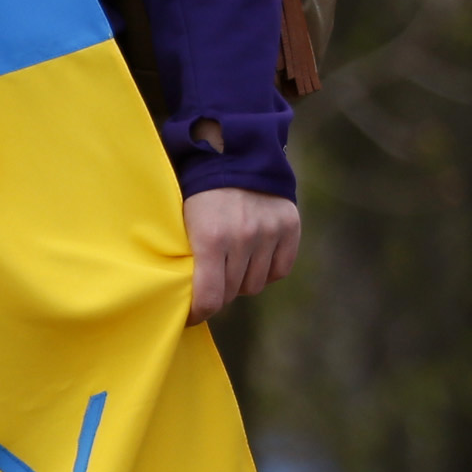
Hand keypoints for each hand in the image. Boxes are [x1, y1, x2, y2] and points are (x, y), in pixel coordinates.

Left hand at [184, 186, 298, 323]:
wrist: (234, 155)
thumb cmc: (198, 193)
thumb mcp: (182, 221)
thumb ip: (189, 256)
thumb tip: (186, 295)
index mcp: (211, 238)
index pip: (209, 297)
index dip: (199, 313)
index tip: (192, 316)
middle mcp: (244, 238)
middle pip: (232, 292)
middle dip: (219, 293)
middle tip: (210, 286)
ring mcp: (270, 233)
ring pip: (256, 284)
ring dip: (242, 281)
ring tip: (231, 266)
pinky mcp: (290, 228)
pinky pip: (280, 270)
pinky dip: (267, 270)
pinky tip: (254, 260)